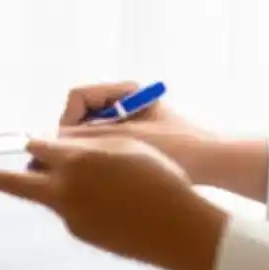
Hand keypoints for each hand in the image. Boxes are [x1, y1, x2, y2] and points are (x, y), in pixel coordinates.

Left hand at [0, 136, 227, 269]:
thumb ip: (89, 144)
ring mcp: (69, 215)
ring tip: (107, 184)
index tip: (23, 143)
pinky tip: (118, 205)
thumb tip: (60, 146)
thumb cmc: (159, 179)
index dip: (37, 143)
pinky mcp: (80, 232)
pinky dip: (86, 203)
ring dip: (59, 184)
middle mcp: (64, 188)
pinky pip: (75, 210)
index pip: (39, 144)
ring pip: (51, 193)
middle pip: (15, 180)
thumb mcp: (126, 147)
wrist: (177, 228)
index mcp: (76, 160)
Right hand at [58, 81, 268, 200]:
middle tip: (81, 164)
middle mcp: (124, 103)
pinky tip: (111, 178)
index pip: (78, 97)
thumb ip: (87, 137)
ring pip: (89, 136)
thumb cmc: (179, 148)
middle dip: (77, 140)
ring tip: (100, 173)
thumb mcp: (128, 140)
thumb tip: (51, 141)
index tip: (71, 146)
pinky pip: (102, 148)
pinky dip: (100, 161)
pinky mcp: (131, 143)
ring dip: (89, 152)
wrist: (217, 166)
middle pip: (80, 117)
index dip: (68, 120)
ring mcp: (127, 124)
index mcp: (126, 91)